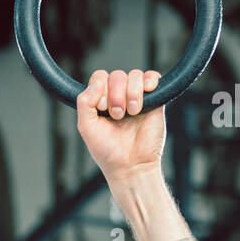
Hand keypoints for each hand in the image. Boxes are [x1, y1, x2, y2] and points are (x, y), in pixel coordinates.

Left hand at [76, 69, 165, 183]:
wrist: (131, 165)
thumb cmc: (108, 150)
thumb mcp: (86, 126)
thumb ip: (84, 102)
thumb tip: (96, 83)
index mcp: (101, 100)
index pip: (99, 77)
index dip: (100, 89)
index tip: (102, 108)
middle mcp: (119, 96)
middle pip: (116, 75)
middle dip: (115, 94)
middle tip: (117, 115)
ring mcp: (137, 97)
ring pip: (134, 75)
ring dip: (131, 93)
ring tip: (132, 113)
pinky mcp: (155, 100)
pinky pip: (153, 77)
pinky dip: (150, 81)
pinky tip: (147, 93)